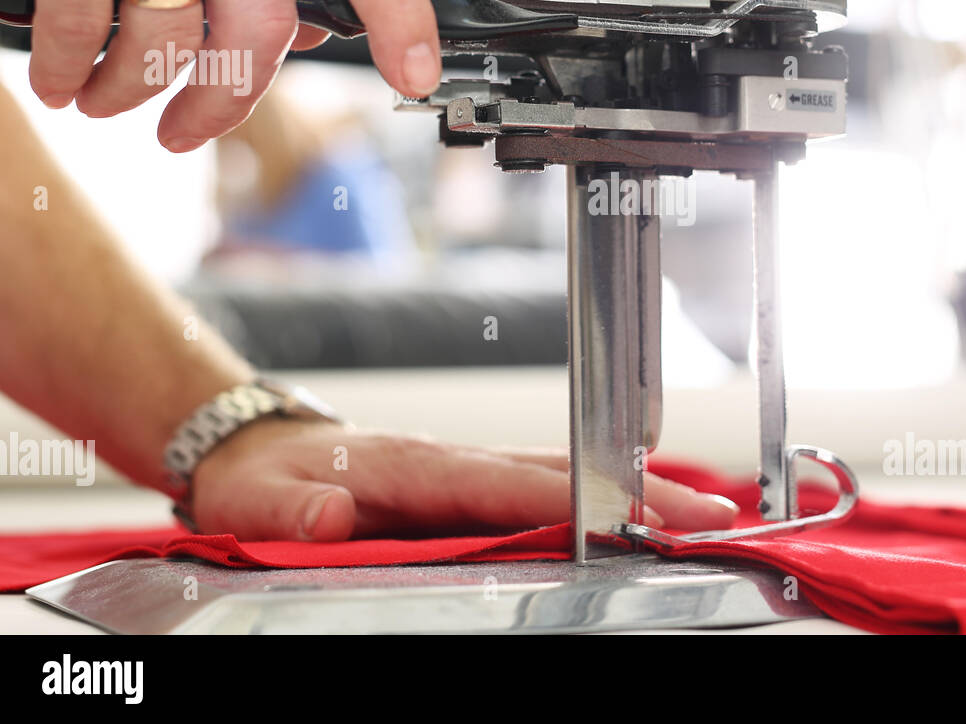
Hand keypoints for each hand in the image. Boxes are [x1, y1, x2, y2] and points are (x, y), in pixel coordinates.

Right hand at [0, 0, 440, 150]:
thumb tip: (305, 31)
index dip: (402, 14)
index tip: (416, 73)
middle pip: (263, 26)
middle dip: (223, 102)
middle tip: (186, 129)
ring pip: (170, 38)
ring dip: (130, 92)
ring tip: (105, 96)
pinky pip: (86, 26)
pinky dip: (71, 70)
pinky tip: (63, 74)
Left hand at [189, 419, 739, 540]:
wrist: (259, 450)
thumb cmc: (267, 476)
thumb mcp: (260, 500)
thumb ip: (297, 511)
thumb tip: (334, 515)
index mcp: (416, 466)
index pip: (507, 483)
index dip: (573, 499)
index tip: (633, 512)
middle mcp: (454, 461)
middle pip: (559, 471)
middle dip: (636, 488)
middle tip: (706, 512)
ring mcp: (466, 470)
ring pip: (561, 475)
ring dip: (630, 490)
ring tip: (698, 512)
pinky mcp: (468, 485)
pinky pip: (542, 489)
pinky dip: (597, 496)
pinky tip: (636, 515)